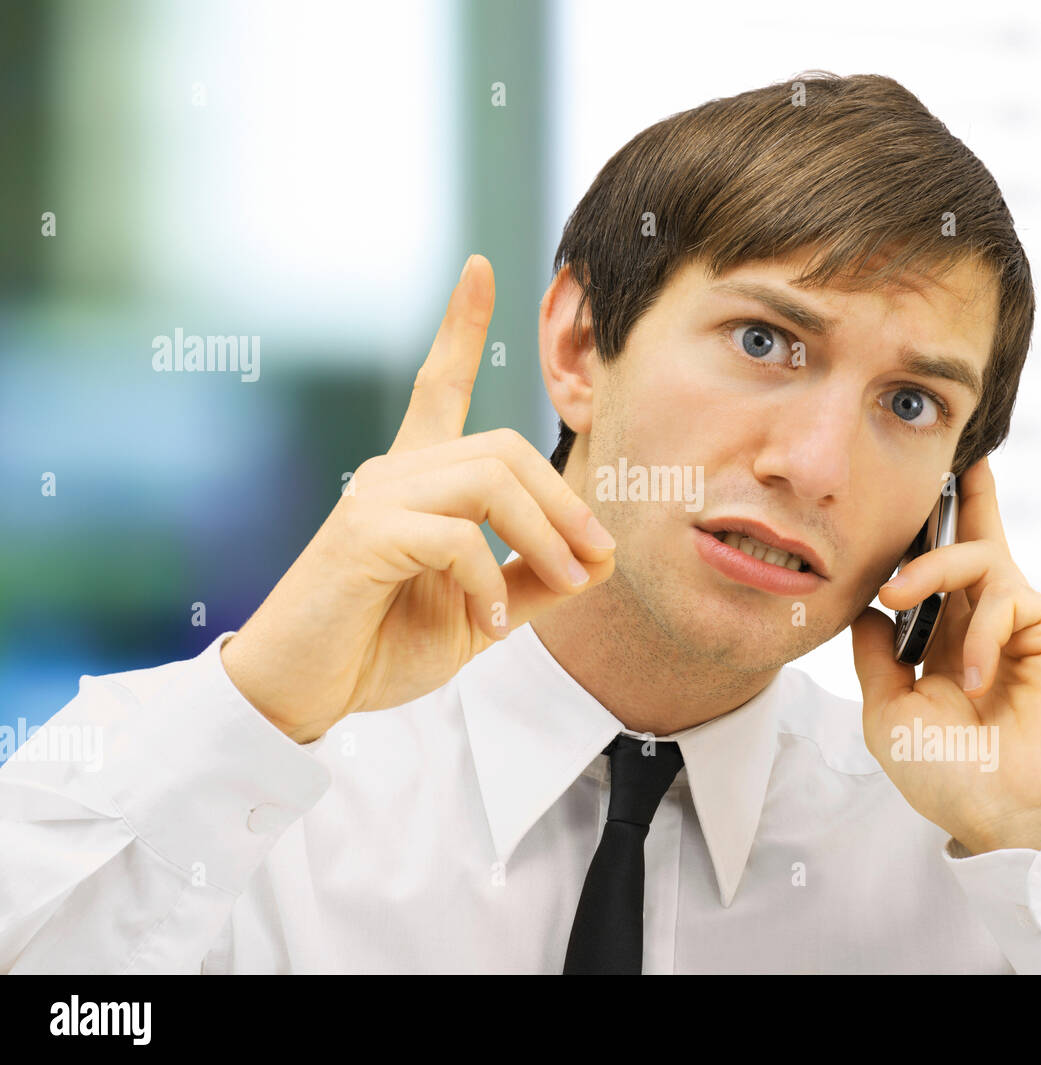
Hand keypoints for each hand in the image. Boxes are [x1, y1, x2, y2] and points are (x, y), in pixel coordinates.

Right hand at [221, 255, 616, 742]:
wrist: (306, 694)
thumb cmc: (382, 646)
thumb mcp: (480, 613)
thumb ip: (533, 581)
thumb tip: (600, 556)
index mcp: (416, 480)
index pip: (440, 385)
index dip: (459, 326)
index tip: (481, 269)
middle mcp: (393, 472)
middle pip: (503, 445)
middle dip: (564, 500)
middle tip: (594, 558)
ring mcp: (374, 498)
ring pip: (490, 479)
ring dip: (543, 536)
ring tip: (561, 586)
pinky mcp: (363, 536)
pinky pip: (456, 536)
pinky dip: (488, 582)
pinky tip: (490, 622)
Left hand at [851, 457, 1040, 853]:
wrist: (1008, 813)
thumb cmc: (949, 773)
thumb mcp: (889, 713)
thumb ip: (875, 656)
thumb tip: (866, 607)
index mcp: (944, 642)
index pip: (933, 575)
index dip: (919, 537)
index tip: (893, 497)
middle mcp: (984, 624)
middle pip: (975, 541)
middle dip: (965, 496)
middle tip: (951, 454)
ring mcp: (1021, 624)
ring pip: (978, 556)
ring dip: (929, 567)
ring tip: (899, 595)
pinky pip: (1005, 597)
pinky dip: (978, 634)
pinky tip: (973, 681)